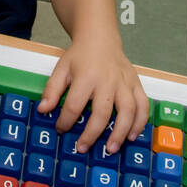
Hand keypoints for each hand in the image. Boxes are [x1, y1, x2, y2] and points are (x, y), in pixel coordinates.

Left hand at [35, 38, 148, 155]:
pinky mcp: (136, 83)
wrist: (100, 38)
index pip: (74, 104)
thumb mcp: (61, 69)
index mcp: (86, 76)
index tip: (61, 129)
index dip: (65, 120)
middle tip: (83, 148)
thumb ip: (52, 90)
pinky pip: (143, 104)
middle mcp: (108, 80)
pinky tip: (132, 135)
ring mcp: (124, 83)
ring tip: (111, 149)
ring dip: (121, 132)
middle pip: (102, 111)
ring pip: (128, 110)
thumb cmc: (80, 56)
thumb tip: (43, 109)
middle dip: (92, 133)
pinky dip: (141, 121)